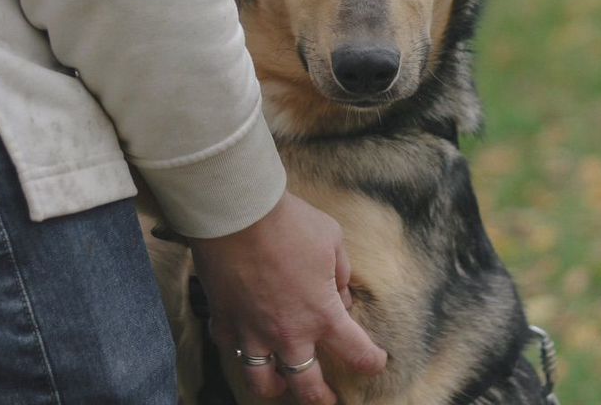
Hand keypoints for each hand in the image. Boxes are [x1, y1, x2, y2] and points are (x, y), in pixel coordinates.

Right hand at [189, 192, 387, 403]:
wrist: (239, 214)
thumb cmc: (290, 222)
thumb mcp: (332, 238)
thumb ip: (341, 271)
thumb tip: (342, 293)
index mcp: (322, 314)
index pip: (356, 352)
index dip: (371, 361)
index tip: (376, 361)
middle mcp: (288, 333)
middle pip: (308, 386)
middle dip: (322, 398)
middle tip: (329, 400)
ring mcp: (252, 332)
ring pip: (263, 382)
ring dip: (276, 386)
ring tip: (281, 383)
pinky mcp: (224, 321)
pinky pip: (231, 349)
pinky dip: (239, 349)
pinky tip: (244, 343)